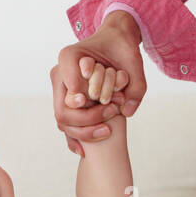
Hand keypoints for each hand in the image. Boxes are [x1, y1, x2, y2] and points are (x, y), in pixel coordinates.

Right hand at [53, 10, 146, 156]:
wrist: (115, 45)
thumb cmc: (123, 50)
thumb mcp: (134, 61)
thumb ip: (136, 85)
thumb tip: (127, 111)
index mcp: (69, 56)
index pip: (67, 82)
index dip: (76, 96)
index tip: (87, 101)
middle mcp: (59, 74)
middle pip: (62, 109)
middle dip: (86, 119)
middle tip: (110, 117)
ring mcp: (60, 91)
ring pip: (63, 121)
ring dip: (84, 131)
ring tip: (107, 130)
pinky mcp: (66, 104)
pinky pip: (65, 126)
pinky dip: (74, 139)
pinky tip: (85, 151)